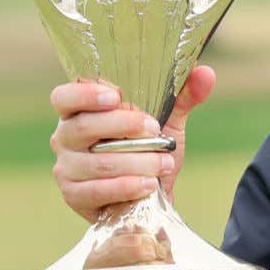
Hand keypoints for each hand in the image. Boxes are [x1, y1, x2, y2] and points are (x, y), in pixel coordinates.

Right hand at [49, 65, 214, 220]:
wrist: (151, 193)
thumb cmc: (150, 149)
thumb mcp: (168, 122)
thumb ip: (183, 97)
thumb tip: (205, 73)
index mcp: (79, 111)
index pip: (64, 96)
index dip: (85, 94)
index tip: (116, 96)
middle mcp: (64, 137)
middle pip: (82, 127)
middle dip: (123, 127)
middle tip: (154, 130)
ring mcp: (66, 168)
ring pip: (96, 162)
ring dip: (135, 162)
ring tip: (164, 163)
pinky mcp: (73, 195)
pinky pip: (96, 191)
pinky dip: (125, 187)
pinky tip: (148, 184)